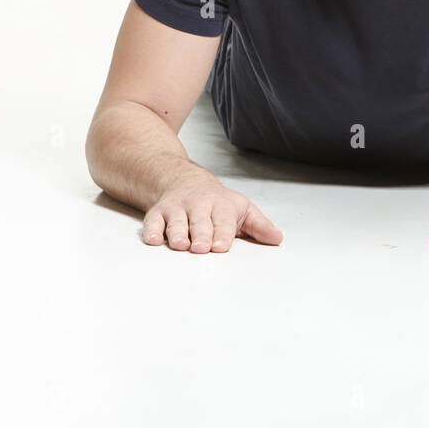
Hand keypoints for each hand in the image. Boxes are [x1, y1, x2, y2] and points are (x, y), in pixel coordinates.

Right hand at [142, 169, 282, 253]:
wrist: (183, 179)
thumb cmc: (215, 201)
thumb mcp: (241, 209)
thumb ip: (259, 225)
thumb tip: (276, 238)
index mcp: (220, 206)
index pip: (223, 221)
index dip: (222, 234)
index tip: (222, 245)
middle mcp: (198, 206)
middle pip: (199, 222)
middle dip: (200, 234)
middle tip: (201, 247)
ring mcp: (177, 209)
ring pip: (176, 222)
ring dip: (177, 233)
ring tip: (180, 244)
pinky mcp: (158, 213)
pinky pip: (153, 222)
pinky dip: (152, 231)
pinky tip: (153, 240)